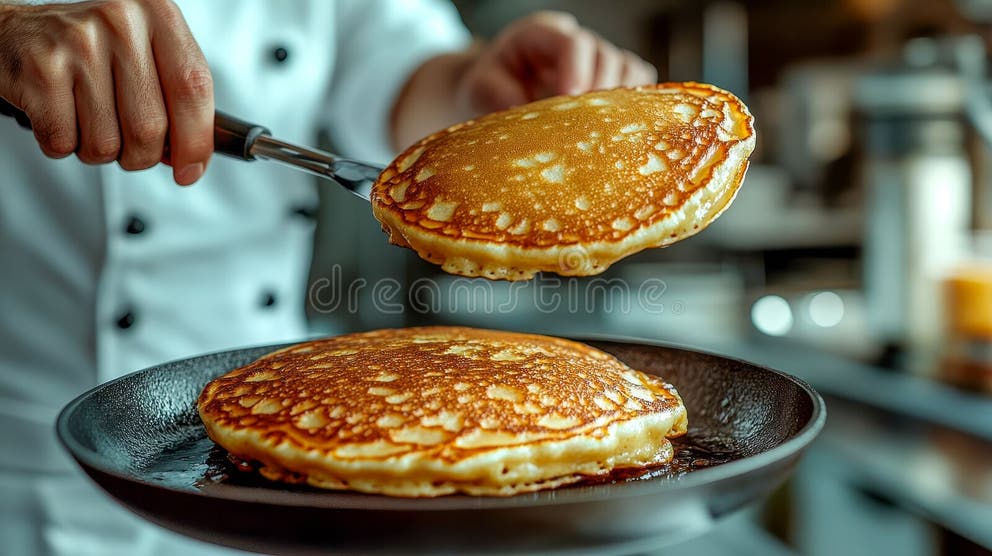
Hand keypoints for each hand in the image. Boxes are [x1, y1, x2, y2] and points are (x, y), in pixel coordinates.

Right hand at [0, 0, 213, 184]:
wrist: (17, 32)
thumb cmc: (90, 49)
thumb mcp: (145, 55)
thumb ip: (176, 99)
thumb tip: (191, 159)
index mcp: (157, 15)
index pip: (193, 87)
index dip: (196, 140)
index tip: (191, 169)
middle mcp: (120, 22)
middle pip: (150, 127)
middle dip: (141, 155)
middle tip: (128, 144)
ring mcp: (78, 43)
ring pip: (107, 143)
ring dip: (98, 150)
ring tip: (87, 120)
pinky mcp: (41, 68)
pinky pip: (64, 141)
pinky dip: (61, 144)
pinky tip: (60, 115)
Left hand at [458, 11, 657, 114]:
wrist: (495, 94)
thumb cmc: (487, 89)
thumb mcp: (477, 89)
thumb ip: (495, 94)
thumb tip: (526, 108)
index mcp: (542, 35)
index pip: (573, 43)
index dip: (577, 73)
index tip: (570, 101)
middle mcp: (575, 42)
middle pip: (606, 55)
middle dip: (599, 92)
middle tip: (584, 125)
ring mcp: (596, 59)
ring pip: (629, 68)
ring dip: (619, 100)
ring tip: (600, 128)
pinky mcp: (610, 78)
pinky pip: (638, 82)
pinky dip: (634, 102)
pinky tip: (616, 125)